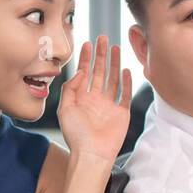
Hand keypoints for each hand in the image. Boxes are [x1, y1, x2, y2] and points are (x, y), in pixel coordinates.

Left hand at [57, 34, 132, 163]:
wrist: (91, 154)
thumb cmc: (76, 135)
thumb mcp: (65, 109)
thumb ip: (70, 88)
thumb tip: (80, 71)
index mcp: (80, 98)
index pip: (84, 73)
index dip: (85, 58)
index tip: (87, 43)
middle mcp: (95, 99)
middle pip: (99, 72)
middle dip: (100, 55)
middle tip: (102, 38)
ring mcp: (109, 105)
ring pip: (113, 79)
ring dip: (114, 63)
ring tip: (116, 47)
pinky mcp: (121, 113)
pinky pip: (124, 94)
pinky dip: (126, 82)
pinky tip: (125, 69)